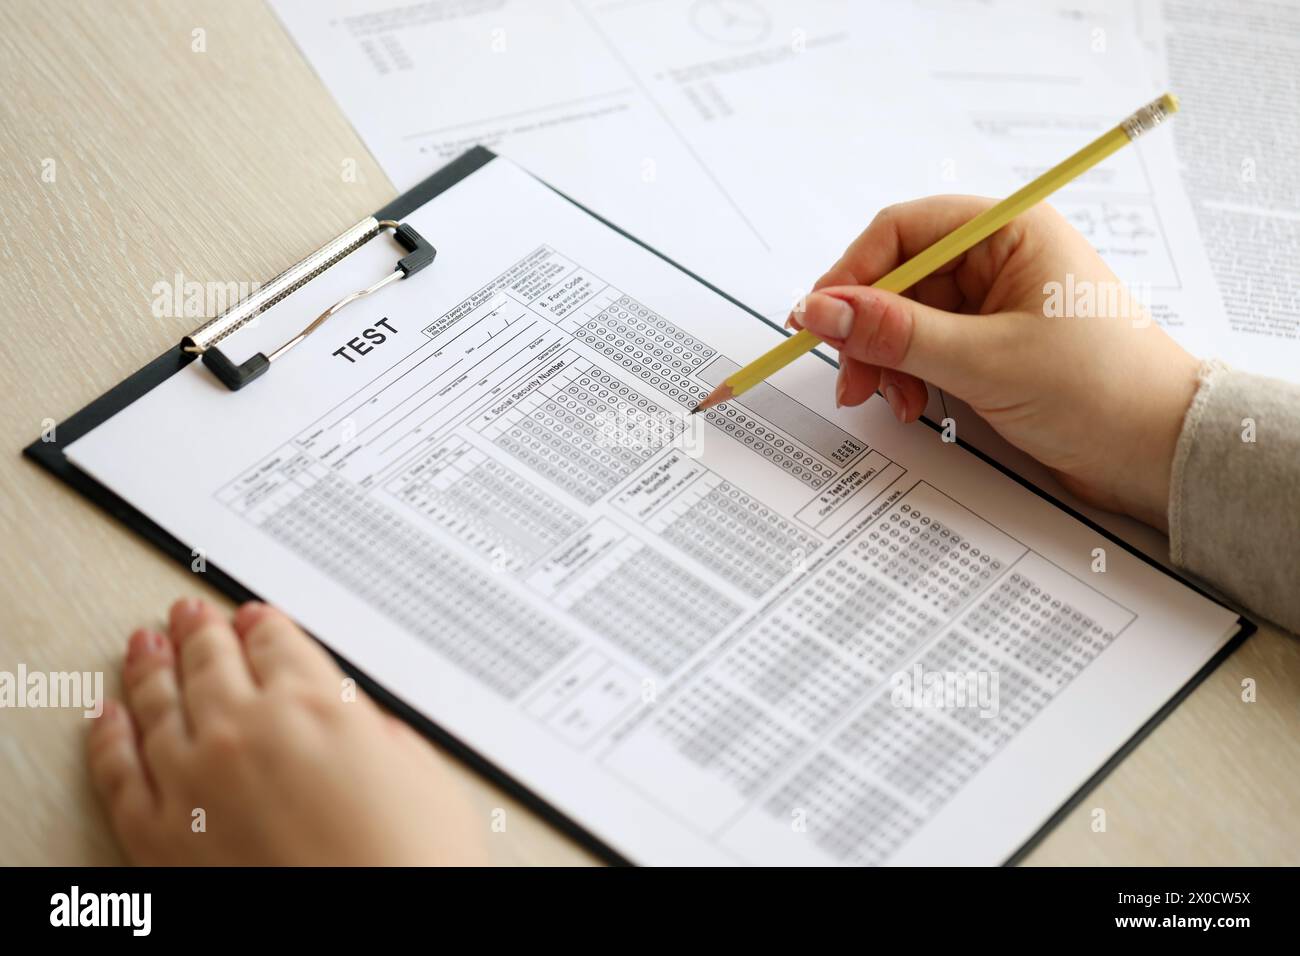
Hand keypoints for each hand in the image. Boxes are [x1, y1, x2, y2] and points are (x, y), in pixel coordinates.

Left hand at [87, 598, 486, 864]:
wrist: (378, 937)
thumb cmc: (412, 862)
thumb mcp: (418, 770)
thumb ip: (372, 730)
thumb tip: (354, 722)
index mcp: (315, 703)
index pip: (274, 639)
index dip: (261, 622)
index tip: (252, 617)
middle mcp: (246, 730)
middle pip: (211, 659)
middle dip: (200, 633)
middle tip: (190, 616)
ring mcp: (194, 779)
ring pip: (158, 701)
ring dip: (150, 666)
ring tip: (145, 647)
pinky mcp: (158, 835)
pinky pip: (118, 769)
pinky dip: (108, 736)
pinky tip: (109, 718)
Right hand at [794, 196, 1199, 530]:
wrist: (1158, 452)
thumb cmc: (1100, 390)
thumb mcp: (985, 361)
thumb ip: (896, 333)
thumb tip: (820, 309)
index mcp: (1010, 231)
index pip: (903, 230)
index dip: (853, 272)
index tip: (817, 318)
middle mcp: (999, 258)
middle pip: (898, 276)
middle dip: (866, 328)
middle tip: (847, 374)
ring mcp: (995, 303)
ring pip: (907, 317)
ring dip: (885, 358)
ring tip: (883, 399)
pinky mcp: (993, 344)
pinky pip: (928, 347)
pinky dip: (909, 375)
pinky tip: (913, 404)